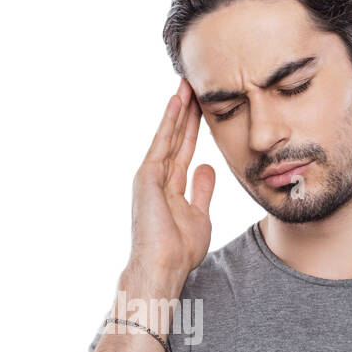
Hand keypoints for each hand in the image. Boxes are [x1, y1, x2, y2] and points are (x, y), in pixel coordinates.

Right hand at [128, 77, 214, 288]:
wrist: (164, 267)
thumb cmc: (179, 250)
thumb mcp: (200, 215)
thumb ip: (202, 190)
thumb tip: (206, 166)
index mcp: (170, 187)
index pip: (184, 149)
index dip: (193, 127)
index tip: (202, 105)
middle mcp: (157, 178)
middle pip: (175, 137)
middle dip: (185, 111)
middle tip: (193, 84)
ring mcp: (150, 177)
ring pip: (167, 136)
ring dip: (177, 110)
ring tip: (186, 84)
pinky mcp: (146, 177)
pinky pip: (161, 144)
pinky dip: (168, 122)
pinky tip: (177, 103)